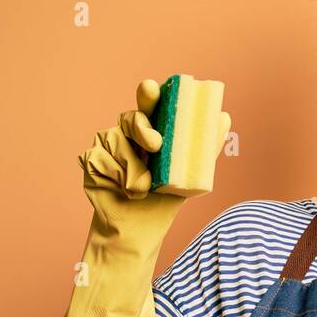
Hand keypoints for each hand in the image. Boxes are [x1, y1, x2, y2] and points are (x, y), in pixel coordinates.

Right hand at [57, 79, 225, 316]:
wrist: (139, 230)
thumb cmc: (163, 199)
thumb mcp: (190, 173)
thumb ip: (205, 146)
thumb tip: (225, 116)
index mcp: (151, 131)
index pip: (150, 105)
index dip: (150, 94)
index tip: (153, 86)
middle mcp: (127, 134)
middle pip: (130, 118)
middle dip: (141, 127)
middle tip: (154, 144)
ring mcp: (107, 145)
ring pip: (116, 141)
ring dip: (133, 168)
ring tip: (142, 188)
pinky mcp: (91, 160)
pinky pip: (102, 159)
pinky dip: (116, 177)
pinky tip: (122, 190)